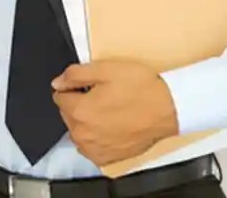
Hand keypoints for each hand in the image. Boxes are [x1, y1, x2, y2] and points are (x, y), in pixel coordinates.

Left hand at [51, 59, 179, 165]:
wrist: (169, 110)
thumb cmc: (141, 89)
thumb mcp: (106, 69)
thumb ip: (76, 74)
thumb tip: (57, 82)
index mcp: (79, 111)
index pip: (60, 96)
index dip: (73, 87)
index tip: (90, 85)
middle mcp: (83, 134)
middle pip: (68, 114)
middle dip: (79, 104)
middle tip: (104, 96)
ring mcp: (94, 149)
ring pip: (78, 130)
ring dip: (87, 121)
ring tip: (111, 111)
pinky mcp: (106, 158)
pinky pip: (90, 145)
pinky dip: (97, 136)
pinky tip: (113, 126)